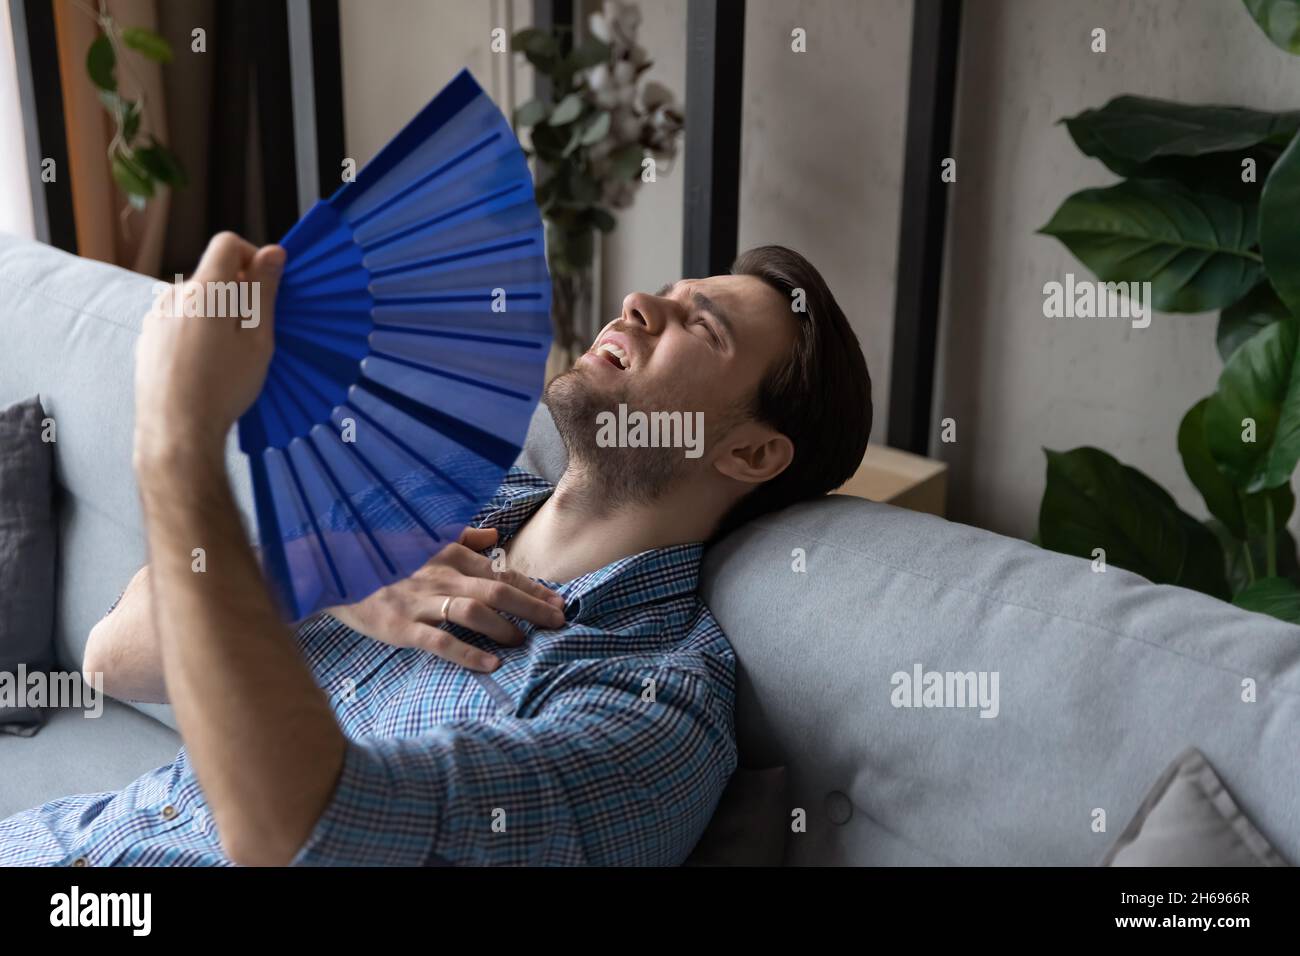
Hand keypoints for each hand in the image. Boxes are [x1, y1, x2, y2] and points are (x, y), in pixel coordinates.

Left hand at [133, 232, 284, 464]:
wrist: (176, 431)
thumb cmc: (223, 387)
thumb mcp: (257, 339)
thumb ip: (263, 291)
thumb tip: (272, 252)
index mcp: (204, 290)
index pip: (227, 244)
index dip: (251, 257)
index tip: (264, 287)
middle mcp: (173, 296)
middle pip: (212, 275)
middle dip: (236, 293)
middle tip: (254, 333)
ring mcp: (155, 318)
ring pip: (195, 301)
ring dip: (216, 315)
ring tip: (228, 356)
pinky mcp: (147, 340)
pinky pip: (178, 322)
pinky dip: (196, 333)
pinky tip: (205, 367)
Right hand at [326, 527, 565, 671]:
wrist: (333, 570)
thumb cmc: (384, 559)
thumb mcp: (424, 541)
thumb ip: (463, 538)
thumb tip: (494, 536)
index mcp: (450, 555)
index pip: (502, 572)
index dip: (534, 588)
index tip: (559, 602)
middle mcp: (442, 575)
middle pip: (499, 589)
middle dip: (533, 607)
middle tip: (559, 623)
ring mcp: (421, 601)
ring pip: (474, 610)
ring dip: (505, 627)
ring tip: (524, 642)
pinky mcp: (402, 626)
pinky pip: (440, 640)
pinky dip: (468, 652)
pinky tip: (491, 664)